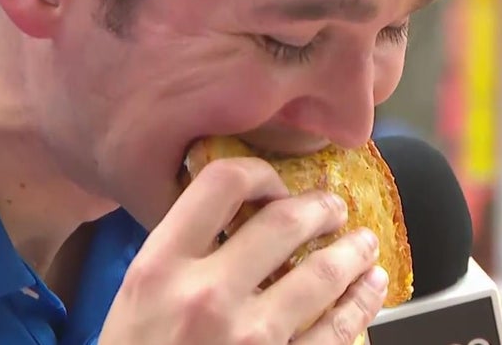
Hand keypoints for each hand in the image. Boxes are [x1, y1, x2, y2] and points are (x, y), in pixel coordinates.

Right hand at [100, 157, 387, 344]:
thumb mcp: (131, 308)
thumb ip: (174, 262)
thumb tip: (228, 222)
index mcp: (159, 270)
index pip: (218, 185)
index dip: (257, 172)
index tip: (273, 181)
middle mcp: (205, 296)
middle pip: (282, 221)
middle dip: (319, 208)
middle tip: (332, 207)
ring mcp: (249, 338)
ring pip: (322, 274)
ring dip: (352, 251)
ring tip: (362, 244)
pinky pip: (336, 331)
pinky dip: (362, 303)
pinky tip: (370, 289)